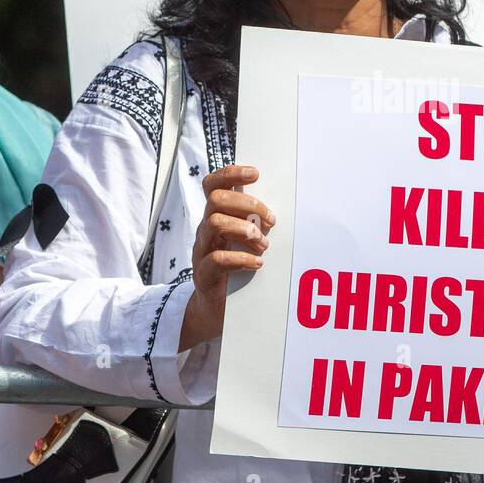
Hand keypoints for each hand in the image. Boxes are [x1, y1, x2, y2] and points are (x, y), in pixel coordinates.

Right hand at [180, 164, 274, 350]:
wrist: (215, 309)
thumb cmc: (237, 269)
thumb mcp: (245, 241)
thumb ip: (256, 222)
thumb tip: (282, 209)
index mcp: (216, 217)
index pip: (212, 185)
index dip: (230, 174)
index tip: (255, 174)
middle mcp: (206, 230)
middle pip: (216, 200)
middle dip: (248, 204)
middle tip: (270, 221)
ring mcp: (202, 251)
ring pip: (214, 223)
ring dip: (245, 230)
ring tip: (263, 245)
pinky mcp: (204, 274)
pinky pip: (216, 259)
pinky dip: (241, 258)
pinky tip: (257, 263)